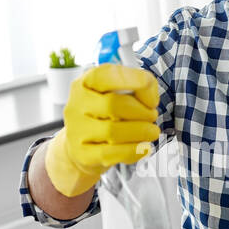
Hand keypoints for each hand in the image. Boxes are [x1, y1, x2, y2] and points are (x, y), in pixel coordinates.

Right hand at [44, 63, 160, 196]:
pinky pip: (110, 153)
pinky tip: (143, 147)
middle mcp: (77, 104)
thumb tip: (150, 99)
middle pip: (113, 104)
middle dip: (141, 111)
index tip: (149, 87)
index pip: (105, 75)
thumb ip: (136, 89)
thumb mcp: (117, 94)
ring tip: (151, 131)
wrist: (81, 147)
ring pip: (112, 131)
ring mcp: (76, 130)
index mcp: (85, 83)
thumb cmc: (105, 116)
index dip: (132, 79)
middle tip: (152, 116)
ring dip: (141, 132)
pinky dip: (133, 150)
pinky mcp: (81, 153)